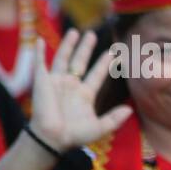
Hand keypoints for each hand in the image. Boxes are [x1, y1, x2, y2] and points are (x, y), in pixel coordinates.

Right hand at [29, 30, 130, 151]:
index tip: (113, 53)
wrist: (52, 138)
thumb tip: (130, 109)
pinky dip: (39, 52)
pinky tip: (40, 41)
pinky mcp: (42, 82)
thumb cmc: (74, 136)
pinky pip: (40, 63)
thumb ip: (115, 119)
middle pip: (80, 62)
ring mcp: (56, 82)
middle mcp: (71, 86)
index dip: (104, 64)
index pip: (97, 75)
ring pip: (63, 58)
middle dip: (86, 48)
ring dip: (68, 45)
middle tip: (92, 34)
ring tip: (75, 31)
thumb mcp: (100, 128)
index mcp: (84, 95)